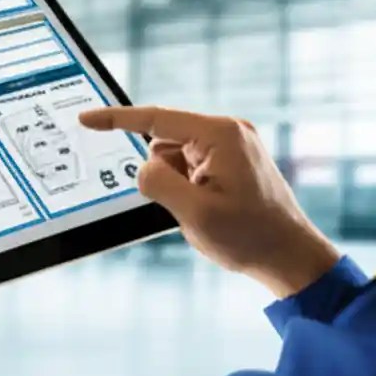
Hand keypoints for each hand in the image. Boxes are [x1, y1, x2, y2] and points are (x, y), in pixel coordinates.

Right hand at [79, 106, 339, 297]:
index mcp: (221, 134)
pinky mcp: (233, 160)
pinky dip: (189, 188)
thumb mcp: (194, 213)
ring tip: (207, 209)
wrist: (289, 256)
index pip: (156, 119)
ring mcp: (233, 144)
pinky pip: (191, 167)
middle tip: (192, 205)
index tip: (86, 120)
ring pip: (175, 157)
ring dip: (177, 184)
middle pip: (164, 142)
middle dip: (164, 175)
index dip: (116, 120)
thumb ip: (157, 183)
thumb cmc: (250, 236)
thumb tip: (142, 168)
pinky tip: (212, 208)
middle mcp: (229, 131)